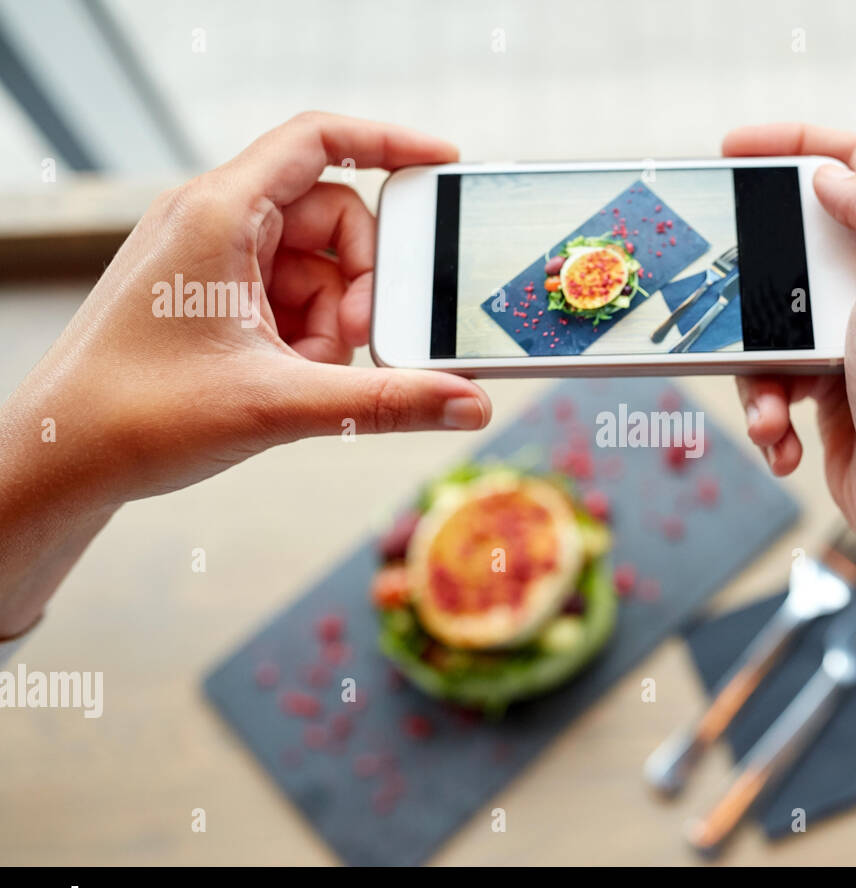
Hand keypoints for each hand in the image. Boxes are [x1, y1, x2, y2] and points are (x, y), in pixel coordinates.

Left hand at [0, 112, 490, 632]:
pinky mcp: (213, 294)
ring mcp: (213, 258)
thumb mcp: (281, 405)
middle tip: (357, 341)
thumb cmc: (139, 414)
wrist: (63, 458)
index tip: (446, 163)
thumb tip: (470, 404)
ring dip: (333, 322)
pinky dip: (307, 338)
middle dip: (361, 283)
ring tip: (306, 375)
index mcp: (220, 213)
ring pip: (317, 267)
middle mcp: (215, 221)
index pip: (319, 140)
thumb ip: (387, 401)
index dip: (390, 143)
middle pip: (334, 218)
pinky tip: (288, 380)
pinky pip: (291, 298)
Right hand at [725, 123, 855, 568]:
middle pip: (798, 246)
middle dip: (757, 286)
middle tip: (728, 301)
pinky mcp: (835, 389)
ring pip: (775, 321)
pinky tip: (784, 442)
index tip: (732, 151)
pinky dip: (769, 413)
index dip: (795, 145)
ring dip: (759, 372)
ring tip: (772, 413)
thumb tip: (835, 173)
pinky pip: (776, 380)